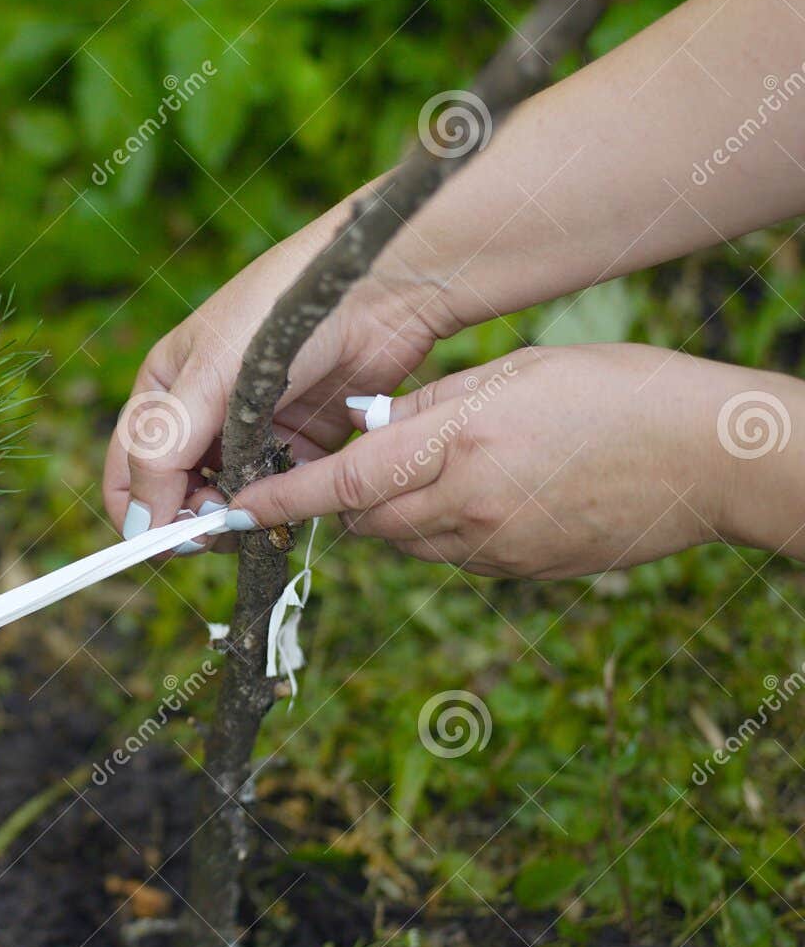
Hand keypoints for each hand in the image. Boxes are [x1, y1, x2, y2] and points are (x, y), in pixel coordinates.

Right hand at [101, 198, 442, 547]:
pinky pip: (277, 494)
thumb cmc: (281, 314)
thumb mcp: (209, 377)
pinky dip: (277, 507)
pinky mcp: (299, 443)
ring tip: (255, 512)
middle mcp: (202, 414)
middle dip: (191, 518)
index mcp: (165, 389)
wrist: (377, 287)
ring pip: (226, 500)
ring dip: (235, 517)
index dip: (142, 511)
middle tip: (219, 524)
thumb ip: (167, 449)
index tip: (170, 538)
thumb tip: (141, 522)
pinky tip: (288, 503)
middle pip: (176, 494)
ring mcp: (251, 431)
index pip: (129, 470)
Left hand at [229, 343, 804, 578]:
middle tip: (347, 464)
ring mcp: (496, 549)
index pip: (344, 484)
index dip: (283, 498)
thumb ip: (431, 408)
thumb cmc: (618, 393)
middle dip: (346, 499)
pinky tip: (485, 492)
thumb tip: (369, 428)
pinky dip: (443, 530)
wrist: (710, 458)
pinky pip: (454, 557)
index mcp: (460, 447)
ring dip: (395, 513)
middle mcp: (467, 508)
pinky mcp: (520, 572)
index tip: (237, 509)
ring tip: (437, 467)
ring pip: (407, 543)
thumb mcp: (514, 373)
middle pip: (367, 521)